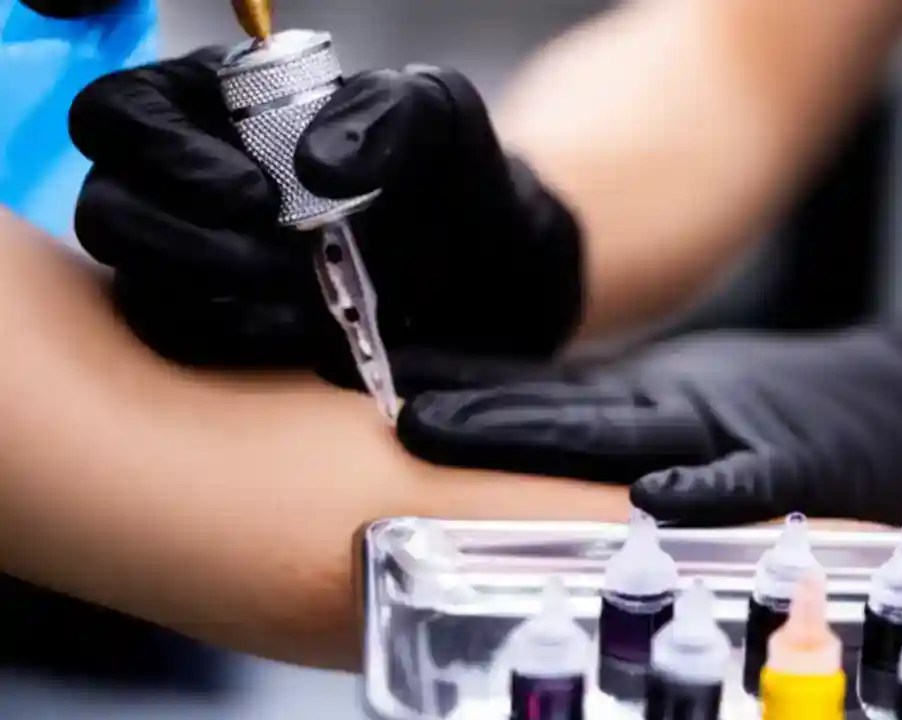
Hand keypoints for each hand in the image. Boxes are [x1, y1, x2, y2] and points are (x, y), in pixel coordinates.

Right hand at [69, 48, 582, 374]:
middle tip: (284, 264)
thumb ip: (391, 113)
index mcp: (219, 111)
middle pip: (109, 213)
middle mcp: (187, 191)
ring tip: (311, 309)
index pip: (123, 113)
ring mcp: (197, 270)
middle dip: (188, 245)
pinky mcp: (221, 338)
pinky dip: (243, 350)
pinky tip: (314, 344)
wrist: (501, 288)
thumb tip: (320, 165)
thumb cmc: (459, 186)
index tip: (252, 195)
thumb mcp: (442, 122)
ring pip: (139, 291)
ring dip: (217, 306)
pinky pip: (186, 352)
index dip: (161, 152)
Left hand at [393, 292, 901, 527]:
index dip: (460, 385)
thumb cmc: (797, 407)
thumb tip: (526, 419)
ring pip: (625, 434)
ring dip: (533, 434)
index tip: (374, 379)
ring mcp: (736, 433)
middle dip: (471, 409)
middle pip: (559, 408)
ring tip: (450, 432)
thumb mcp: (698, 394)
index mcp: (654, 396)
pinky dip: (701, 493)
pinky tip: (650, 500)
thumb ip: (622, 412)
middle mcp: (678, 407)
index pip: (541, 390)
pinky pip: (746, 487)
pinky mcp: (801, 471)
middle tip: (385, 405)